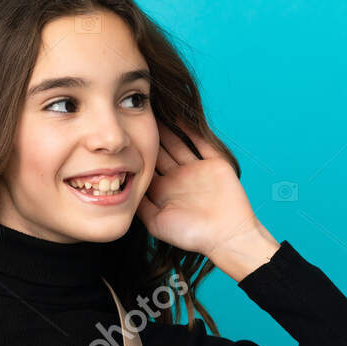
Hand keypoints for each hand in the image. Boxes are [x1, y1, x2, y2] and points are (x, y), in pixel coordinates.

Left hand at [136, 121, 279, 281]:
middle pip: (160, 151)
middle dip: (149, 135)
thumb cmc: (191, 235)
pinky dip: (191, 128)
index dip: (134, 153)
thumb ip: (139, 205)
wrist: (226, 236)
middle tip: (134, 116)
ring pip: (178, 143)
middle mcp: (178, 178)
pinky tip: (179, 115)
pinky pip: (201, 142)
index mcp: (163, 191)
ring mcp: (196, 169)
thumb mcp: (156, 223)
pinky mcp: (214, 163)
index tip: (121, 137)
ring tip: (154, 109)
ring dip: (167, 128)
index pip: (145, 167)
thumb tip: (119, 189)